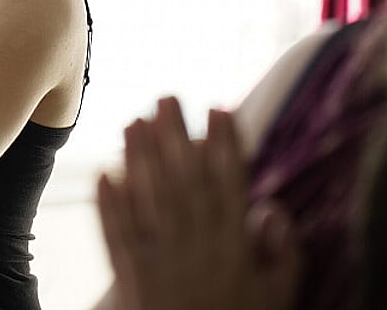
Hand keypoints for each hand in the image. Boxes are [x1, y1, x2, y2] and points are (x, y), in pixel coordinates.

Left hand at [97, 97, 300, 309]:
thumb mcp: (279, 297)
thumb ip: (284, 253)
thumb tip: (273, 207)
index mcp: (234, 248)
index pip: (230, 185)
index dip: (225, 145)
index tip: (220, 107)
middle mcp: (196, 248)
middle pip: (185, 181)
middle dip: (176, 136)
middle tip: (167, 96)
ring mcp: (160, 261)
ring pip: (149, 200)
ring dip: (140, 159)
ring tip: (133, 121)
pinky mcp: (130, 279)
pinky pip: (117, 238)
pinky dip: (108, 206)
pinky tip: (102, 175)